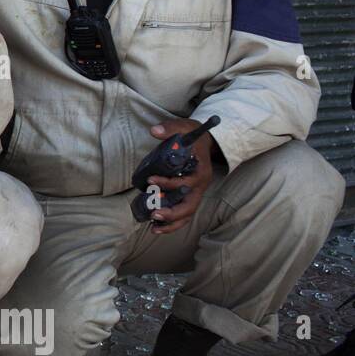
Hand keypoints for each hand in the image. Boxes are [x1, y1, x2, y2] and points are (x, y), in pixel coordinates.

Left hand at [145, 118, 216, 234]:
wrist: (204, 142)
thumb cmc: (193, 136)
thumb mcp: (184, 127)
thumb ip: (170, 128)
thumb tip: (154, 131)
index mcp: (200, 171)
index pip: (187, 182)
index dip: (169, 183)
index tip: (151, 179)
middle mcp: (200, 186)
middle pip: (190, 205)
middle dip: (173, 212)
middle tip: (154, 214)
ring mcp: (196, 193)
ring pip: (188, 214)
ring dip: (172, 223)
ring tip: (153, 228)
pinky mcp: (190, 197)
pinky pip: (184, 214)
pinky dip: (172, 223)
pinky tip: (157, 228)